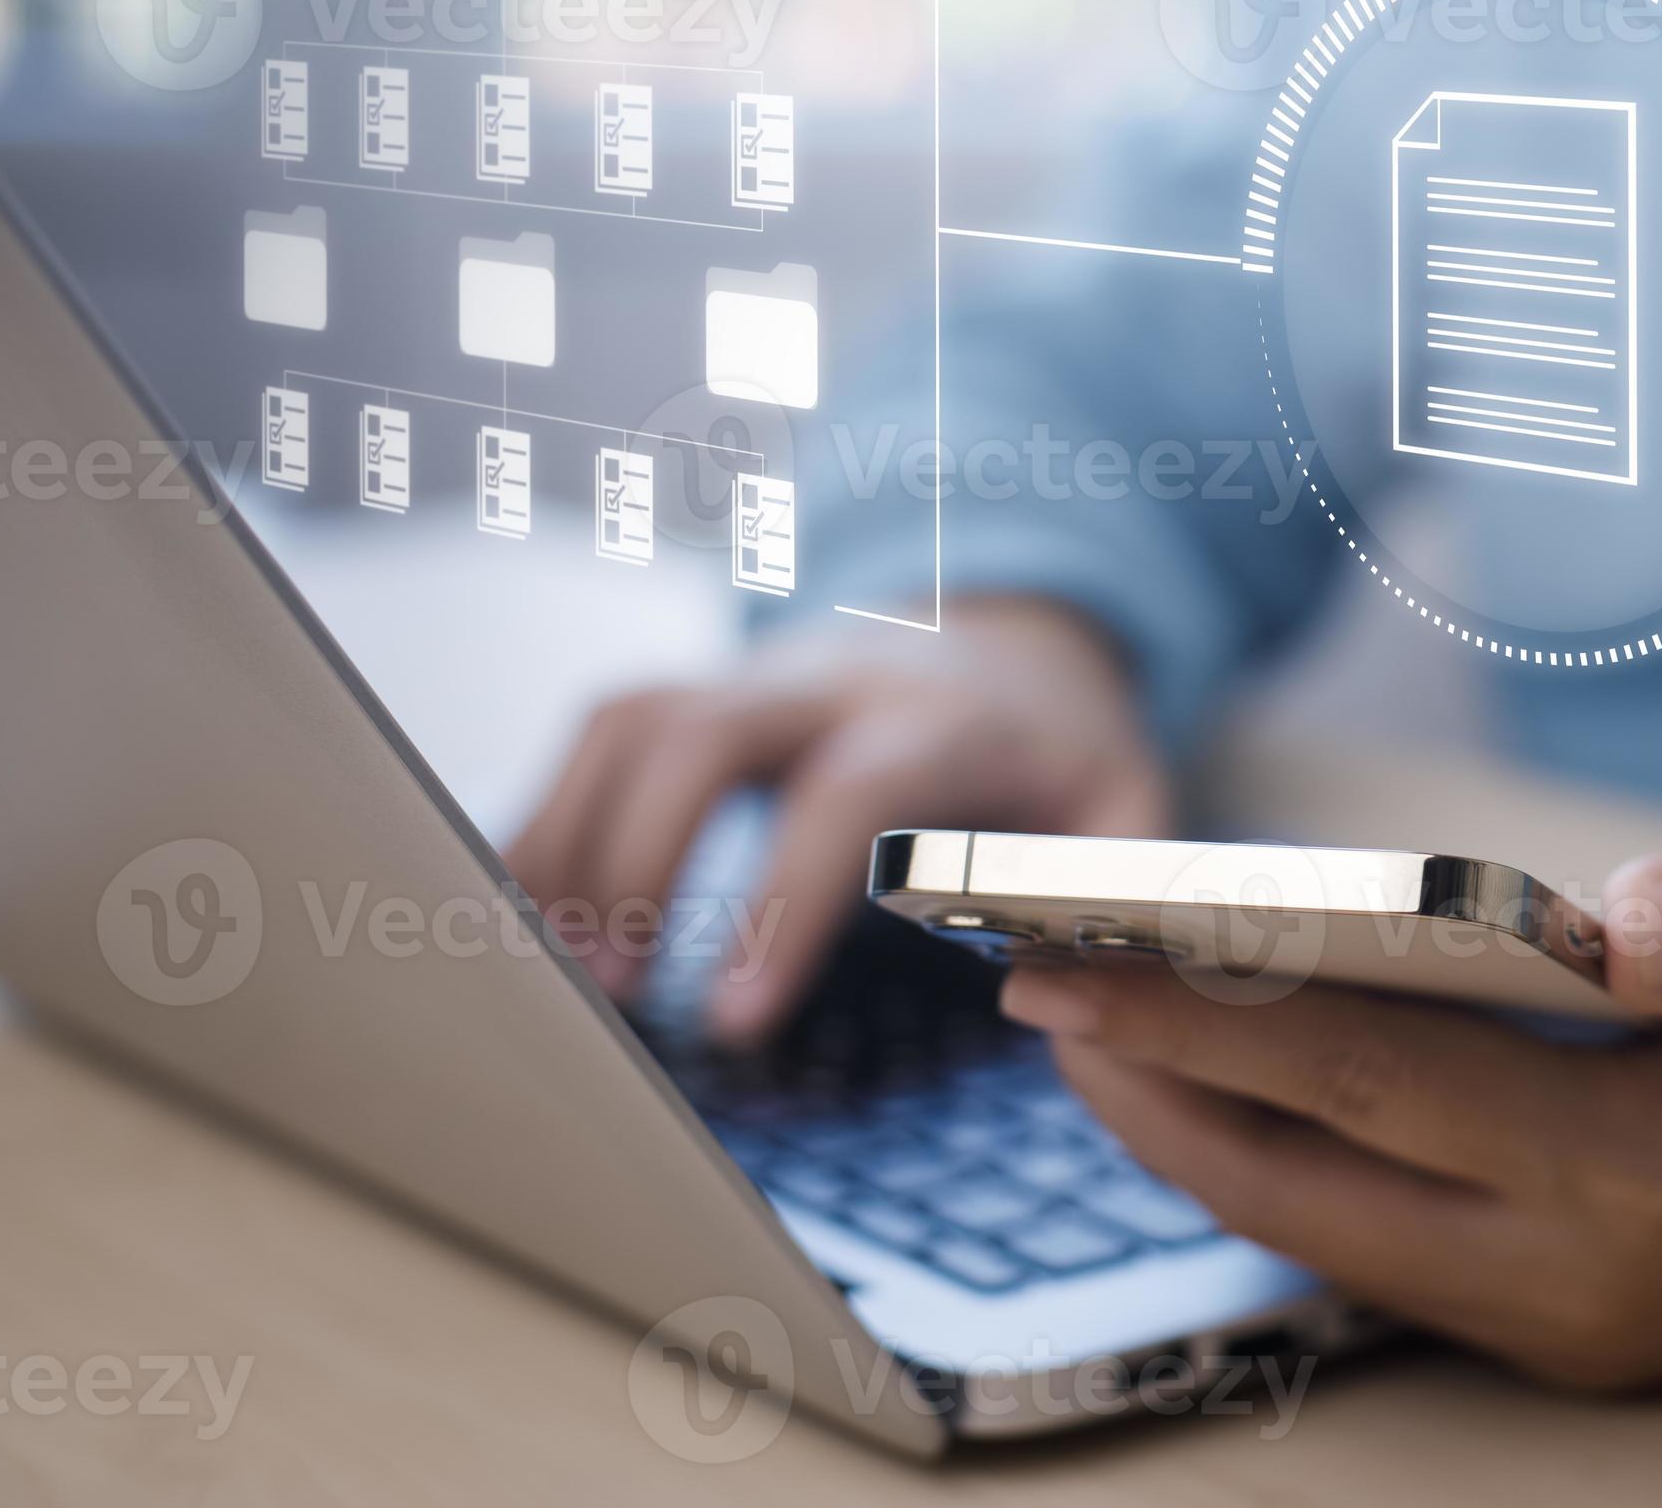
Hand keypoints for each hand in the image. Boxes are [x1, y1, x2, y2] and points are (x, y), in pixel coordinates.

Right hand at [505, 598, 1169, 1043]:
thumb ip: (1105, 893)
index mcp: (945, 722)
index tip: (732, 1020)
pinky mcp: (709, 692)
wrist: (1022, 640)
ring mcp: (761, 676)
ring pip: (633, 720)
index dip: (782, 900)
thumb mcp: (1128, 811)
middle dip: (640, 860)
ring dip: (576, 839)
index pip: (849, 795)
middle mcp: (837, 682)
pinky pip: (606, 732)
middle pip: (702, 733)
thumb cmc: (1064, 754)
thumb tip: (1050, 996)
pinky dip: (556, 817)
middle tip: (617, 995)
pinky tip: (533, 915)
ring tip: (564, 970)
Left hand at [999, 827, 1661, 1389]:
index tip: (1069, 962)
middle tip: (1028, 993)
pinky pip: (1378, 1254)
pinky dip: (1282, 1172)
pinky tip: (1224, 1100)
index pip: (1370, 1083)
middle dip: (1152, 1092)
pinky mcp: (1559, 1327)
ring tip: (1095, 1042)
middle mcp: (1581, 1282)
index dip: (1205, 1019)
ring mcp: (1565, 1326)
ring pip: (1326, 1237)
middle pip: (1307, 1184)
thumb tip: (1619, 917)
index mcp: (1647, 1179)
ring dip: (1199, 1142)